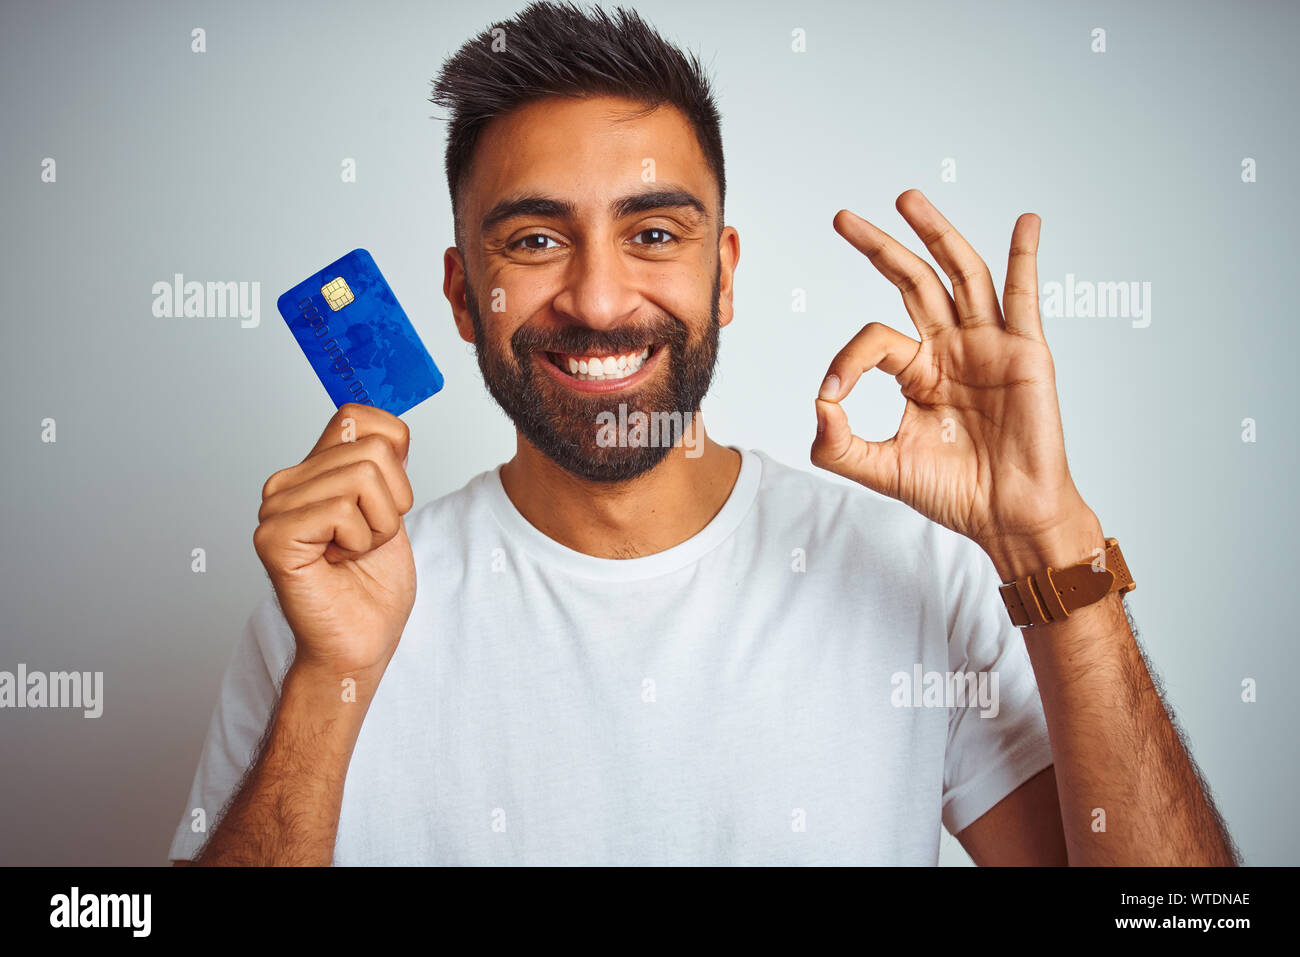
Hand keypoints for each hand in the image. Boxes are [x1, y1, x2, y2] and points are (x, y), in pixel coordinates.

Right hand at [253, 403, 416, 678]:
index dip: (392, 454)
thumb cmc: (372, 587)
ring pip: (363, 477)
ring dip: (378, 525)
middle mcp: (287, 485)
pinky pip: (342, 511)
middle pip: (372, 449)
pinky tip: (337, 563)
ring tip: (352, 553)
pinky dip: (358, 542)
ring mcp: (275, 510)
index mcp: (312, 472)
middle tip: (367, 541)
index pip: (356, 417)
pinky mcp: (275, 537)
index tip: (385, 502)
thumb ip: (383, 466)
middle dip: (392, 502)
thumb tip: (391, 429)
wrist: (359, 644)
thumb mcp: (390, 510)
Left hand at [811, 190, 1099, 572]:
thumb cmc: (954, 493)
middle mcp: (951, 349)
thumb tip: (817, 407)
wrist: (1007, 519)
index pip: (874, 339)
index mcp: (918, 371)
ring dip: (936, 233)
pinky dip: (1026, 256)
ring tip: (906, 199)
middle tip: (842, 217)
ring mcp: (989, 346)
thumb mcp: (881, 469)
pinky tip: (1026, 221)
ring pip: (961, 275)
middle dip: (878, 247)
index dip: (847, 359)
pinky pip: (1026, 296)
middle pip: (913, 282)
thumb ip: (839, 444)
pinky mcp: (1026, 354)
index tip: (833, 392)